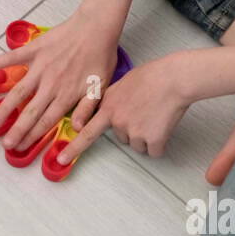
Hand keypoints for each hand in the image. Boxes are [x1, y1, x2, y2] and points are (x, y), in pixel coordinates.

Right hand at [0, 10, 122, 152]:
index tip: (21, 147)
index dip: (33, 136)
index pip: (47, 121)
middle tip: (5, 144)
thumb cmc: (101, 56)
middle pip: (30, 111)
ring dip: (5, 108)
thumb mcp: (101, 87)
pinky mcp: (34, 50)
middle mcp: (50, 84)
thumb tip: (76, 128)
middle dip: (17, 130)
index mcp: (66, 94)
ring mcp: (40, 67)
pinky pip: (11, 58)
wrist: (96, 27)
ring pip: (19, 91)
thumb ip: (87, 109)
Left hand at [58, 51, 194, 162]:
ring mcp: (134, 131)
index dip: (74, 147)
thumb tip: (110, 112)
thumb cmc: (152, 76)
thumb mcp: (121, 84)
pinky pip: (154, 150)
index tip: (62, 159)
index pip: (87, 132)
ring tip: (155, 115)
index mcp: (108, 107)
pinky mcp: (152, 140)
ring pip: (138, 145)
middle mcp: (117, 121)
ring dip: (147, 135)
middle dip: (132, 129)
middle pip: (121, 137)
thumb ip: (111, 101)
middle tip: (144, 111)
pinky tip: (163, 124)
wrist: (173, 79)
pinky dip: (160, 142)